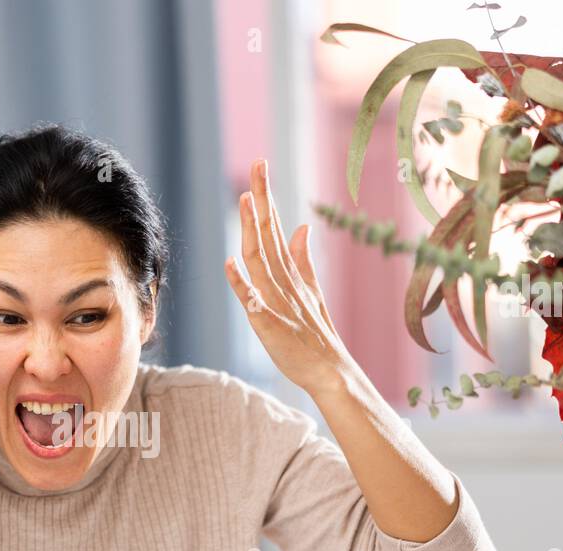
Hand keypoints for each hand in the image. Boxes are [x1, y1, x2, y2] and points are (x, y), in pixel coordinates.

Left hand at [224, 158, 356, 394]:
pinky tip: (230, 266)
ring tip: (246, 200)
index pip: (276, 229)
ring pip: (262, 261)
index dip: (267, 199)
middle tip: (258, 165)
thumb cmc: (316, 335)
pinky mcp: (272, 327)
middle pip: (270, 236)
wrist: (332, 372)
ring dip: (254, 231)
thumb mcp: (312, 290)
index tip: (260, 167)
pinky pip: (255, 304)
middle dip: (264, 200)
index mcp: (292, 274)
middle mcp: (286, 283)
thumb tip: (303, 227)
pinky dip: (243, 286)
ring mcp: (280, 303)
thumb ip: (304, 260)